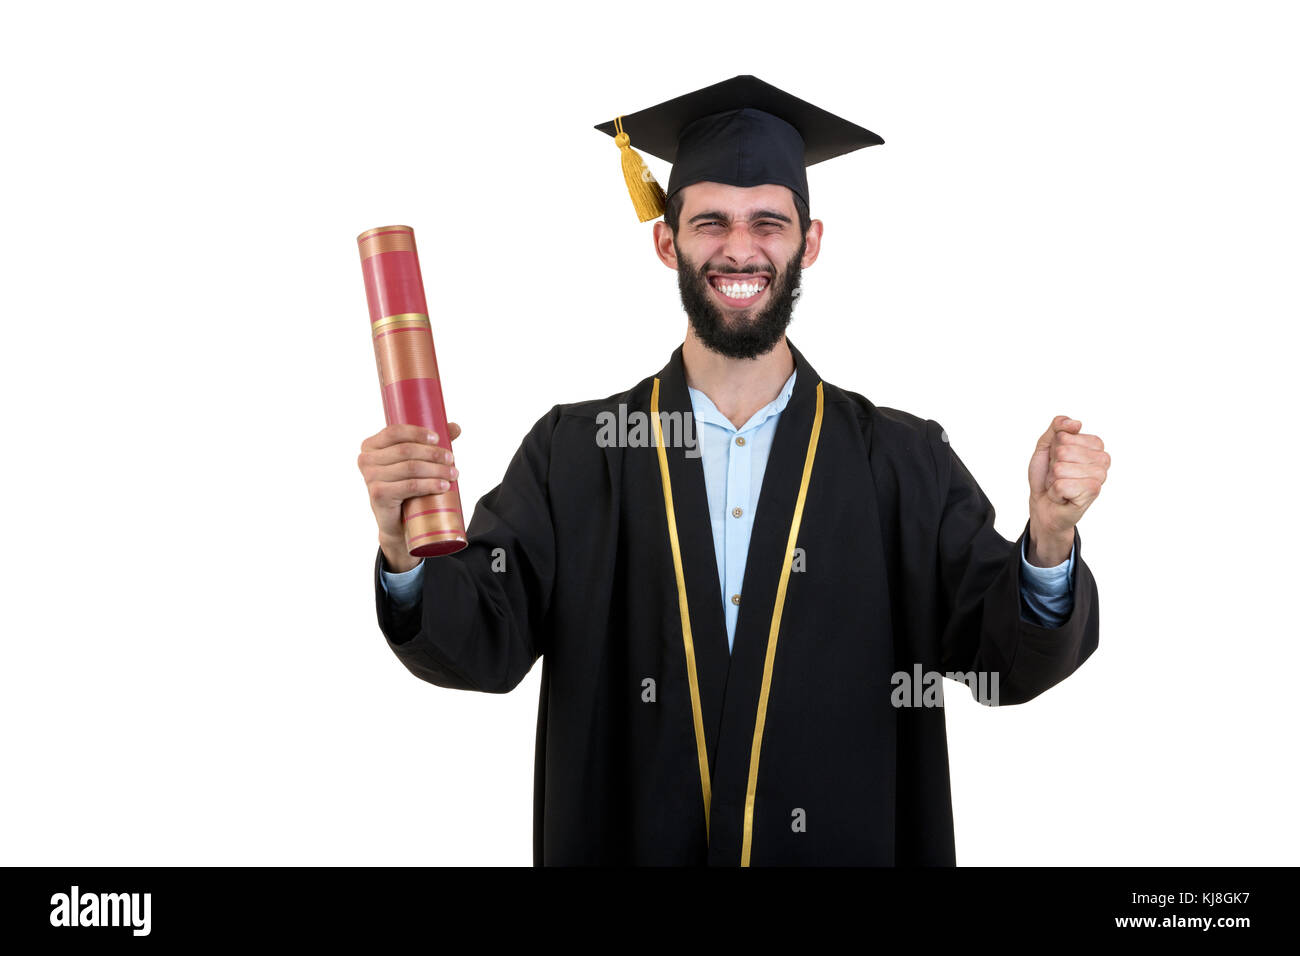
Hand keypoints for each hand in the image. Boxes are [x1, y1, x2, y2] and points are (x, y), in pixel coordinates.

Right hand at [358, 422, 461, 571]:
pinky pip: (410, 486)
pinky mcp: (378, 495)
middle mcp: (366, 459)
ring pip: (411, 468)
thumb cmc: (406, 487)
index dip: (417, 432)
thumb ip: (432, 443)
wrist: (398, 522)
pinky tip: (443, 486)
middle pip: (405, 450)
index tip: (437, 438)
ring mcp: (370, 477)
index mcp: (371, 445)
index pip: (394, 432)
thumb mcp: (416, 461)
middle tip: (451, 459)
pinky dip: (430, 485)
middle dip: (433, 453)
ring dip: (436, 470)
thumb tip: (455, 427)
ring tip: (453, 474)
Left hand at [1027, 415, 1108, 564]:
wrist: (1043, 505)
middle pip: (1064, 451)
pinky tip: (1062, 496)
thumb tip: (1076, 423)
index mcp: (1095, 445)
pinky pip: (1062, 485)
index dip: (1054, 448)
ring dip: (1054, 479)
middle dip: (1053, 465)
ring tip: (1060, 486)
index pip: (1065, 434)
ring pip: (1061, 468)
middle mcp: (1102, 460)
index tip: (1058, 460)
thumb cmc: (1047, 475)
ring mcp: (1100, 476)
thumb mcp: (1046, 446)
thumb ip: (1057, 427)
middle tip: (1058, 475)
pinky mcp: (1093, 492)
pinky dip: (1055, 492)